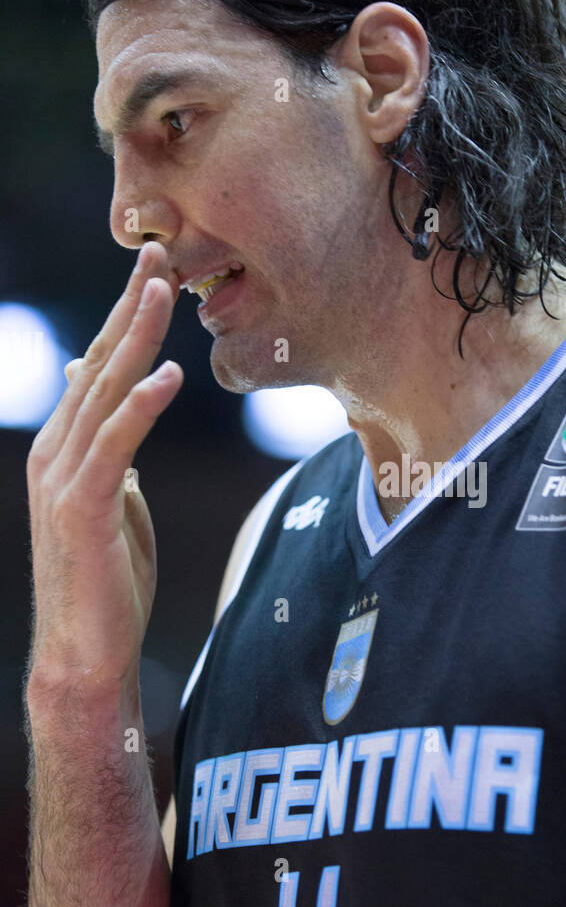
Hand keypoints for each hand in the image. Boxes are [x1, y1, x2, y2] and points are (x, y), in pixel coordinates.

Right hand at [26, 242, 182, 696]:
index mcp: (67, 449)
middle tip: (160, 254)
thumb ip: (114, 455)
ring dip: (134, 339)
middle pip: (97, 365)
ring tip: (163, 291)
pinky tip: (167, 376)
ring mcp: (64, 480)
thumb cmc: (105, 582)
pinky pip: (115, 448)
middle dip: (129, 308)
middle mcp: (57, 454)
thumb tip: (121, 411)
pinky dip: (140, 408)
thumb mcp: (112, 503)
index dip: (126, 318)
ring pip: (102, 394)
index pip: (97, 368)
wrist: (85, 653)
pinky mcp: (83, 510)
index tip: (156, 271)